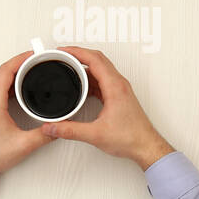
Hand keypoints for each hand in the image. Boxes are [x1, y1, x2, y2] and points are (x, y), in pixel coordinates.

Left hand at [0, 53, 53, 175]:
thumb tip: (56, 126)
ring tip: (28, 72)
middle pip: (1, 72)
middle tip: (34, 62)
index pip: (6, 71)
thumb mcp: (23, 145)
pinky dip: (5, 84)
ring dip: (11, 74)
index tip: (33, 55)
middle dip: (19, 64)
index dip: (21, 59)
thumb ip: (44, 135)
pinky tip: (15, 89)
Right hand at [39, 47, 172, 169]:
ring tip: (68, 69)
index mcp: (115, 87)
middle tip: (62, 56)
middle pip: (97, 59)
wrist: (146, 147)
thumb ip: (70, 131)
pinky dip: (89, 79)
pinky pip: (102, 80)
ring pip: (100, 70)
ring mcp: (120, 89)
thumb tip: (52, 127)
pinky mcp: (119, 96)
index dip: (76, 52)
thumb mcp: (95, 135)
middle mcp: (119, 84)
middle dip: (78, 55)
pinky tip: (80, 87)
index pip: (94, 59)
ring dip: (84, 67)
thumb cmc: (131, 138)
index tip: (62, 51)